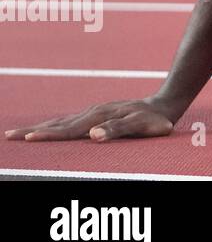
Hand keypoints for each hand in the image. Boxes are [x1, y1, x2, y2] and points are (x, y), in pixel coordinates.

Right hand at [5, 97, 177, 141]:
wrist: (166, 103)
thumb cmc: (155, 119)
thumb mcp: (141, 125)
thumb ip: (118, 129)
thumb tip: (93, 135)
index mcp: (99, 118)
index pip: (69, 130)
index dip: (49, 135)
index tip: (29, 138)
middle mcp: (93, 114)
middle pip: (58, 124)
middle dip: (34, 131)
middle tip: (9, 136)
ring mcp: (93, 113)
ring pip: (61, 121)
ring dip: (40, 127)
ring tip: (20, 133)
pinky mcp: (96, 114)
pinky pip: (69, 121)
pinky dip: (53, 125)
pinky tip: (47, 129)